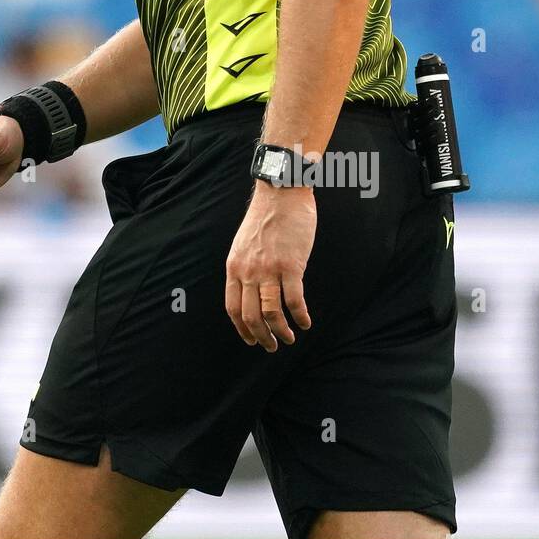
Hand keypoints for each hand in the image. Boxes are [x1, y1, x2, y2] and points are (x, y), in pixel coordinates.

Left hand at [225, 182, 315, 348]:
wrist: (280, 192)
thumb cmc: (266, 217)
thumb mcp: (244, 243)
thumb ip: (245, 267)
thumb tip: (250, 290)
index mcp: (235, 266)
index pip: (233, 307)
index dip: (242, 329)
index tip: (251, 340)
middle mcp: (248, 271)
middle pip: (251, 316)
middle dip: (262, 337)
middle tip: (273, 346)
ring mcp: (269, 269)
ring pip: (271, 313)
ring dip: (281, 331)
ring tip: (290, 338)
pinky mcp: (291, 265)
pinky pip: (294, 300)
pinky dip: (300, 317)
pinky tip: (306, 322)